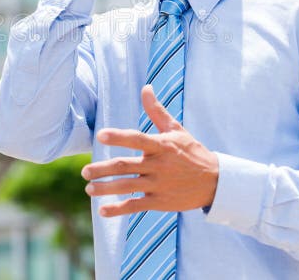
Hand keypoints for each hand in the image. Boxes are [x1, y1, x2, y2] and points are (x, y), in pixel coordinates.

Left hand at [82, 85, 218, 216]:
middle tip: (84, 171)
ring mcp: (158, 185)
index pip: (136, 139)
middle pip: (125, 166)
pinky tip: (103, 211)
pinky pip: (135, 205)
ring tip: (89, 189)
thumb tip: (146, 87)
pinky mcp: (160, 202)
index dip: (118, 137)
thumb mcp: (176, 130)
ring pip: (127, 186)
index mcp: (161, 145)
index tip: (100, 135)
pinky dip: (119, 209)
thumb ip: (157, 111)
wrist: (214, 182)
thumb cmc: (192, 152)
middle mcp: (158, 165)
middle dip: (102, 169)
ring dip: (106, 188)